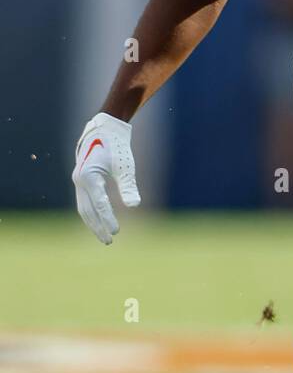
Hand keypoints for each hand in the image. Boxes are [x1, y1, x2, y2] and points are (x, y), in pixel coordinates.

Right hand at [72, 112, 140, 244]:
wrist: (104, 130)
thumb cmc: (117, 147)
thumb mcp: (125, 166)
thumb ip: (128, 186)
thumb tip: (134, 206)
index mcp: (90, 176)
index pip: (100, 204)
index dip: (108, 219)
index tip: (117, 232)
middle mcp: (79, 180)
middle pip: (87, 211)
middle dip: (98, 227)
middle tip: (109, 241)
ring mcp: (78, 181)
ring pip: (83, 208)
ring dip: (93, 223)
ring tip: (105, 237)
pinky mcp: (81, 181)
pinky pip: (84, 202)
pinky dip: (92, 214)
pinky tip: (101, 222)